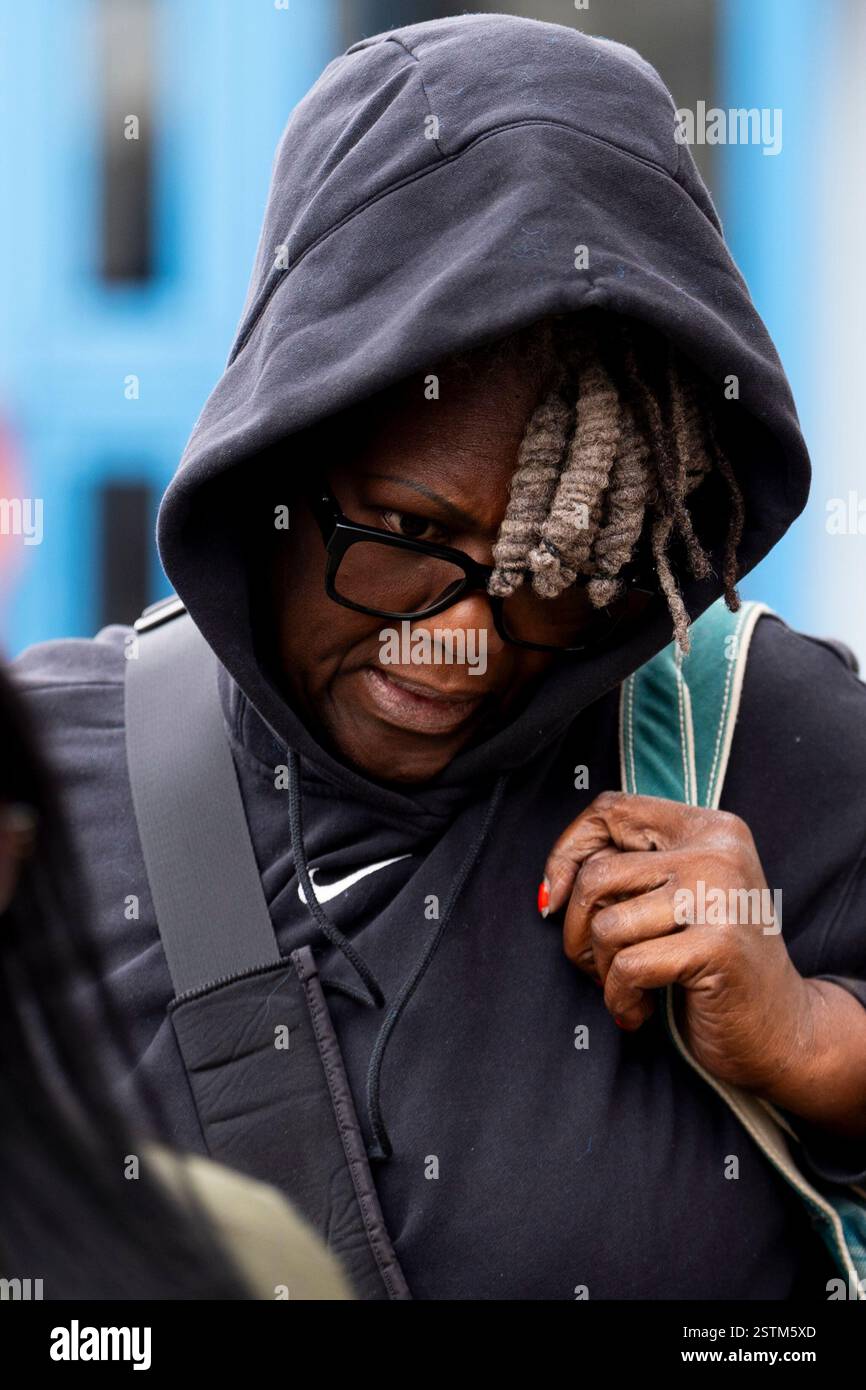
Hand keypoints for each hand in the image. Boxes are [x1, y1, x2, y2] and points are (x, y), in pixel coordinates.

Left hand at [541, 790, 811, 1094]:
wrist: (782, 1030)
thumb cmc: (712, 965)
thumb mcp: (677, 898)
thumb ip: (629, 872)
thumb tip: (552, 886)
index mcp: (708, 827)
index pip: (609, 810)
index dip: (566, 853)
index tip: (555, 900)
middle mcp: (718, 851)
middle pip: (597, 874)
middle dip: (575, 930)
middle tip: (595, 964)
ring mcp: (721, 896)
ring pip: (607, 924)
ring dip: (601, 971)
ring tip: (626, 989)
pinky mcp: (719, 946)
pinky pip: (629, 967)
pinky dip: (620, 999)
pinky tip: (640, 1011)